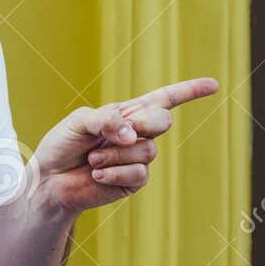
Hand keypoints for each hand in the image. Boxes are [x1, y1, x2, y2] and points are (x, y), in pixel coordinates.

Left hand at [29, 78, 219, 213]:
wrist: (50, 180)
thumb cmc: (62, 145)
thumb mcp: (80, 121)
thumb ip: (106, 119)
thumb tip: (133, 135)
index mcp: (127, 113)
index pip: (165, 99)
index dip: (190, 91)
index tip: (214, 85)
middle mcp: (137, 133)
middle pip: (163, 121)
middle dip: (144, 124)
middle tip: (120, 132)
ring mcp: (137, 158)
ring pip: (146, 150)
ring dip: (115, 154)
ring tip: (92, 159)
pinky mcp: (134, 181)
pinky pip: (139, 173)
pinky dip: (115, 172)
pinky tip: (97, 174)